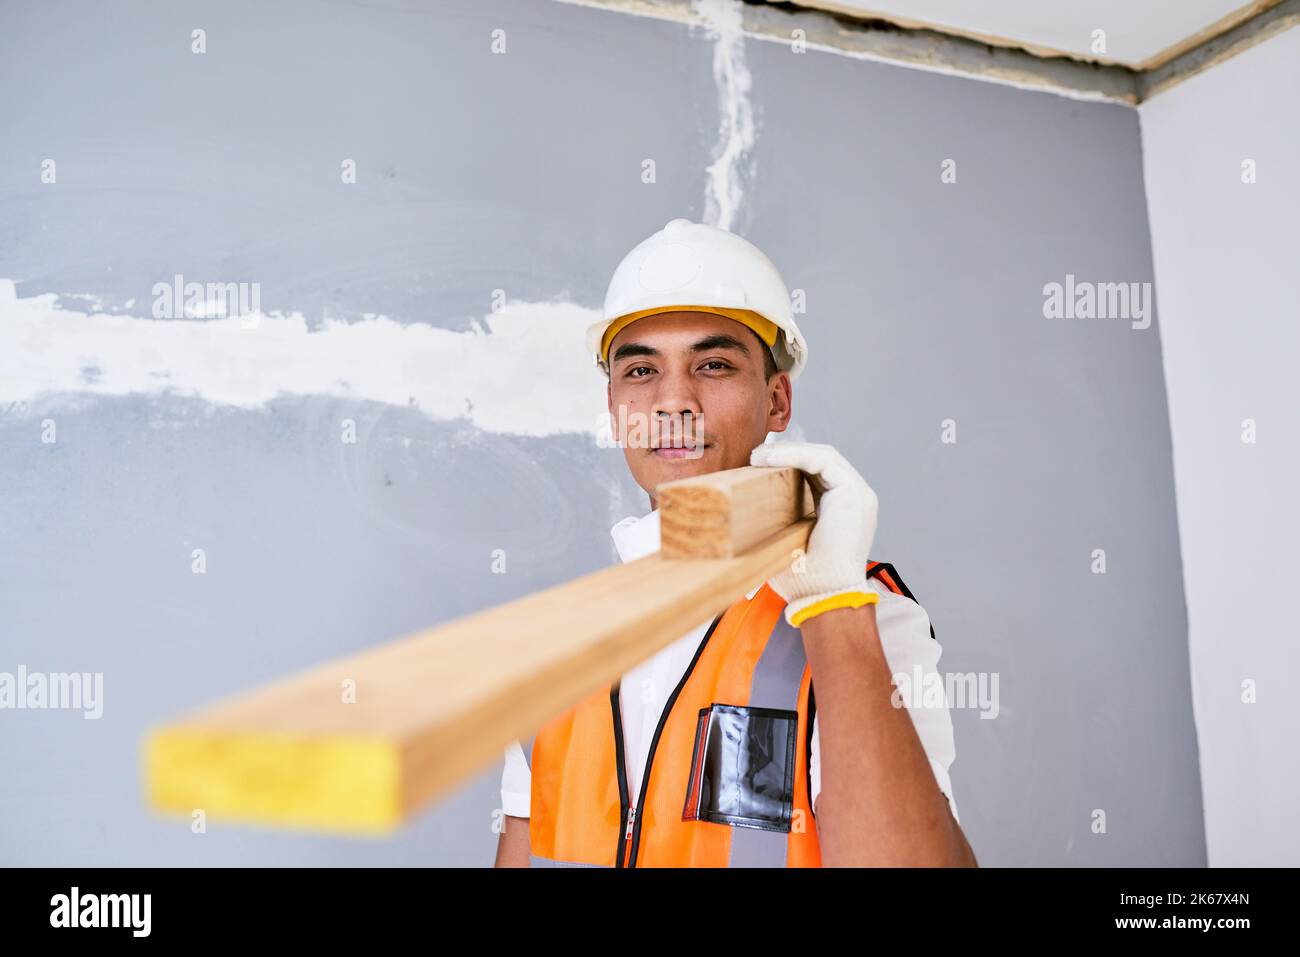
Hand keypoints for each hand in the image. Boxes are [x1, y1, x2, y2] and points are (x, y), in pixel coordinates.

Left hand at [749, 441, 879, 626]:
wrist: (825, 598)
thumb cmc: (804, 581)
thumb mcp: (786, 544)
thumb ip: (778, 524)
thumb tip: (745, 512)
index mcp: (842, 509)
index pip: (817, 472)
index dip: (788, 462)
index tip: (757, 463)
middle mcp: (854, 498)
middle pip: (821, 459)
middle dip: (787, 452)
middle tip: (756, 455)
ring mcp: (858, 494)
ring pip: (823, 455)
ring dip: (788, 450)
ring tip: (759, 456)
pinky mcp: (853, 493)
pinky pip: (824, 460)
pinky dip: (796, 455)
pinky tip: (770, 459)